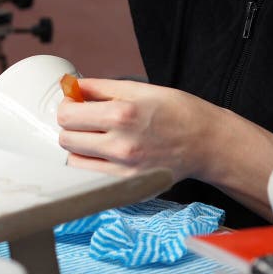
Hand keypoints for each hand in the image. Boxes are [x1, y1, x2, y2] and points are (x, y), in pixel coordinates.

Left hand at [56, 78, 221, 181]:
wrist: (206, 143)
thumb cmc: (176, 111)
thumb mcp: (138, 88)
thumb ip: (99, 88)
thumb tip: (70, 86)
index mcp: (122, 115)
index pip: (67, 115)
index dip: (67, 105)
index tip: (75, 101)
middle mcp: (120, 146)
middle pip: (66, 139)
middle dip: (71, 125)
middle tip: (85, 117)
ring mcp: (123, 171)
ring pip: (73, 160)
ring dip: (78, 146)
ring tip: (96, 135)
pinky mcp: (127, 187)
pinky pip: (90, 177)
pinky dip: (90, 164)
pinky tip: (104, 151)